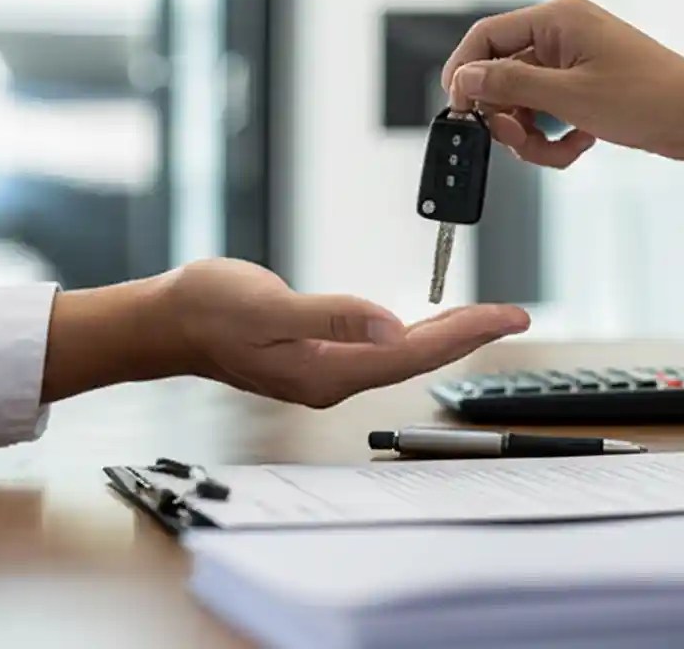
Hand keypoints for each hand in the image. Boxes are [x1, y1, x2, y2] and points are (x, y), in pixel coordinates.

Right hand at [42, 258, 529, 406]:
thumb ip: (333, 314)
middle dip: (470, 335)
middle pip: (418, 357)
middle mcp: (333, 379)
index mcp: (328, 370)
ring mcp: (326, 372)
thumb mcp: (269, 305)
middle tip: (515, 314)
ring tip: (485, 319)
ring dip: (446, 337)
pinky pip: (381, 349)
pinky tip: (426, 326)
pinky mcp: (318, 358)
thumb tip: (394, 325)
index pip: (415, 352)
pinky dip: (414, 335)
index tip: (508, 315)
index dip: (467, 332)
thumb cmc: (210, 309)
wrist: (168, 323)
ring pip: (403, 355)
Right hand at [441, 0, 683, 171]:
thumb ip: (510, 84)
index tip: (460, 112)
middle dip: (505, 116)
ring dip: (530, 135)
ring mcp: (573, 64)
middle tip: (515, 140)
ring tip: (553, 150)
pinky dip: (554, 138)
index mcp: (558, 20)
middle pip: (501, 75)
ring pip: (523, 103)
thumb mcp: (570, 96)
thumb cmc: (650, 99)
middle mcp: (562, 36)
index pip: (486, 37)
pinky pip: (547, 116)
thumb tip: (466, 79)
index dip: (465, 74)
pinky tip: (579, 145)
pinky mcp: (584, 91)